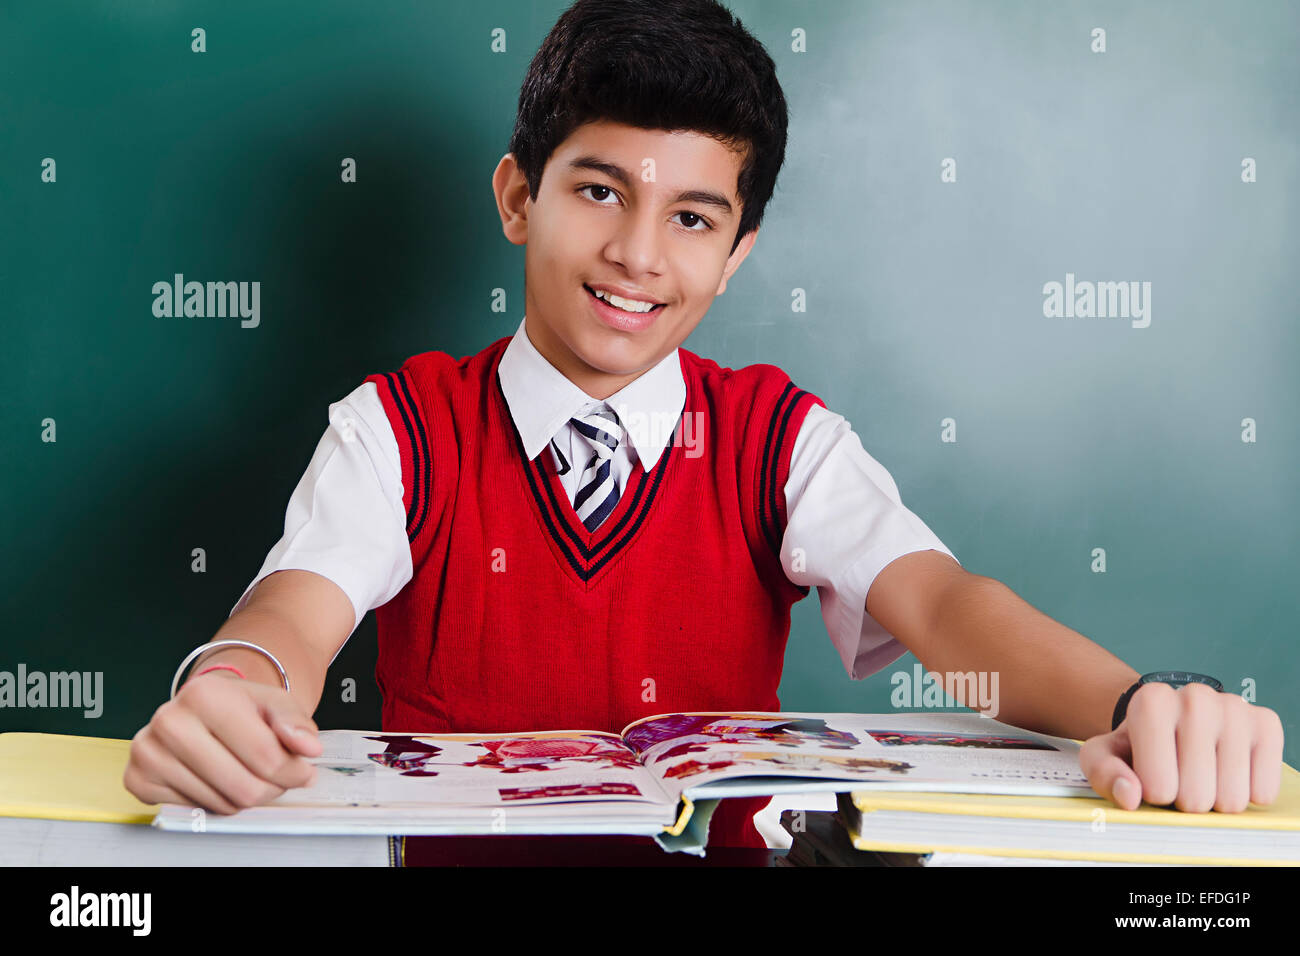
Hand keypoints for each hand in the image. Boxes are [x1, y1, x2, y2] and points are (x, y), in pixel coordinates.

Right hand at [124, 672, 322, 813]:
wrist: (203, 705)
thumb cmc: (239, 706)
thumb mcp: (275, 702)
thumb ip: (296, 723)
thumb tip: (308, 747)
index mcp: (205, 695)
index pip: (265, 756)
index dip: (293, 771)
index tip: (303, 771)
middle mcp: (169, 721)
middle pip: (243, 786)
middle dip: (271, 788)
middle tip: (278, 778)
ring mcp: (148, 751)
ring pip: (221, 804)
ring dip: (245, 798)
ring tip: (248, 773)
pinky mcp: (138, 779)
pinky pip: (194, 812)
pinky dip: (215, 802)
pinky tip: (218, 778)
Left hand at [1078, 682, 1283, 811]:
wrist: (1171, 721)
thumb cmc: (1135, 745)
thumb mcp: (1102, 756)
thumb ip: (1104, 775)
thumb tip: (1130, 795)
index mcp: (1151, 702)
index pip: (1158, 787)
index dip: (1153, 794)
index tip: (1149, 775)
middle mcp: (1195, 697)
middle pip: (1196, 797)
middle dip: (1184, 801)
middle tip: (1178, 778)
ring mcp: (1235, 708)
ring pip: (1231, 798)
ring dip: (1215, 801)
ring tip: (1201, 775)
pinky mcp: (1266, 724)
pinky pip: (1262, 791)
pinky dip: (1246, 794)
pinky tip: (1228, 773)